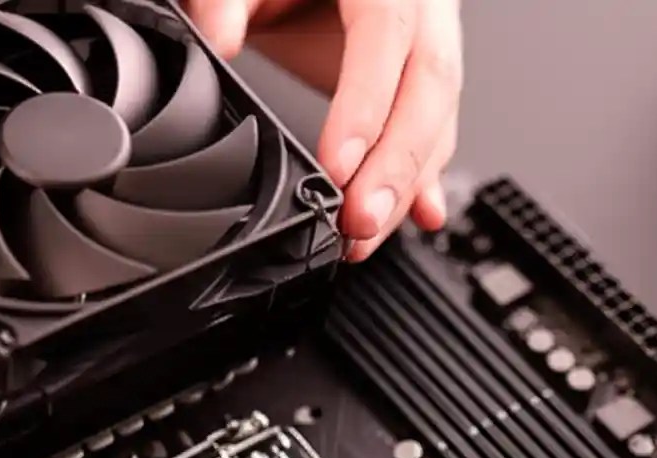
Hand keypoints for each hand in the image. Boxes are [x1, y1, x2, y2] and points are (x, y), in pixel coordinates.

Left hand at [186, 0, 462, 260]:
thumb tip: (217, 40)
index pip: (386, 34)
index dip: (366, 104)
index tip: (338, 165)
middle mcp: (424, 1)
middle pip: (430, 84)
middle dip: (397, 164)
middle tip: (360, 222)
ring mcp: (434, 35)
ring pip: (439, 112)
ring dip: (407, 182)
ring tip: (367, 235)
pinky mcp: (424, 70)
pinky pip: (438, 123)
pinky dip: (424, 174)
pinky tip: (419, 214)